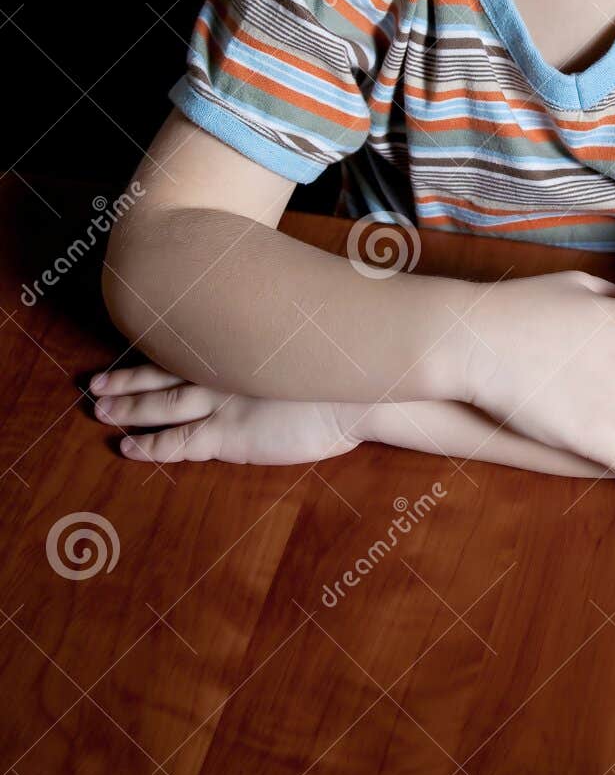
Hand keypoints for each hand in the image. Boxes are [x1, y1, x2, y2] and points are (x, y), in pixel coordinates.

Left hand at [87, 363, 369, 465]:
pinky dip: (151, 446)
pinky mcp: (229, 437)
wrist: (359, 393)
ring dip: (128, 409)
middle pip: (161, 375)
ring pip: (161, 406)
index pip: (182, 349)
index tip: (127, 354)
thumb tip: (274, 325)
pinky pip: (179, 443)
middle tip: (95, 386)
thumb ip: (281, 337)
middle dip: (126, 382)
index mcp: (238, 348)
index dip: (152, 355)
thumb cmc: (341, 366)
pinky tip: (127, 449)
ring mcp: (222, 405)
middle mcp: (221, 372)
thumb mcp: (304, 340)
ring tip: (101, 411)